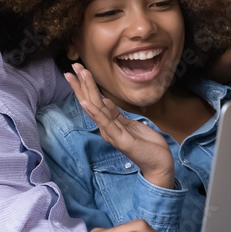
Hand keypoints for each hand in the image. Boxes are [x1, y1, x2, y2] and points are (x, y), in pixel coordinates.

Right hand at [65, 63, 174, 187]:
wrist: (159, 165)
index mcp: (109, 124)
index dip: (85, 86)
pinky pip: (106, 123)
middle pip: (90, 102)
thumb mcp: (130, 124)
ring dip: (86, 90)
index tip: (78, 70)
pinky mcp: (120, 140)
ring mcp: (111, 134)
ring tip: (79, 75)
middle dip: (81, 84)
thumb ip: (115, 114)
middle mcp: (106, 129)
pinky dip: (95, 112)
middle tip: (72, 66)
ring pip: (96, 108)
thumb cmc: (147, 146)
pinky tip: (86, 102)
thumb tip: (104, 100)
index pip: (94, 102)